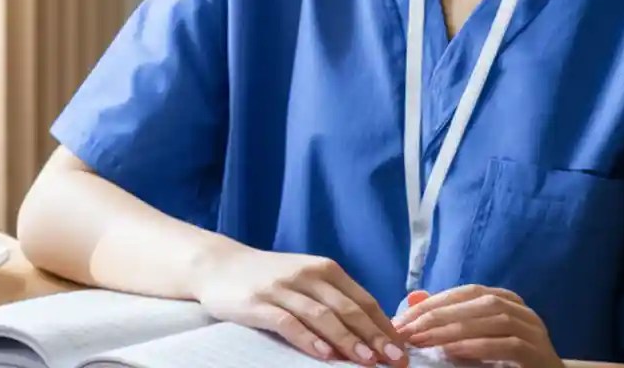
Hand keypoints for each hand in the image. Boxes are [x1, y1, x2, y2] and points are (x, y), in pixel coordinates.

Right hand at [190, 243, 407, 366]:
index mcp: (325, 269)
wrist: (220, 265)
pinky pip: (288, 322)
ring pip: (322, 316)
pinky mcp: (259, 303)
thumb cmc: (270, 277)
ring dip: (348, 340)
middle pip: (348, 309)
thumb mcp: (306, 279)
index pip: (363, 300)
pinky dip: (308, 339)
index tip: (403, 350)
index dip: (385, 326)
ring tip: (368, 361)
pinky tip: (324, 354)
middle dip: (375, 337)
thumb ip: (335, 299)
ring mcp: (283, 289)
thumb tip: (373, 332)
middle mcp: (307, 275)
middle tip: (395, 360)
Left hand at [392, 285, 563, 367]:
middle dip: (438, 315)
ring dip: (453, 329)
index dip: (432, 303)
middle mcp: (522, 310)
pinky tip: (454, 351)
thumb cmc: (507, 361)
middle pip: (477, 301)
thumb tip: (415, 300)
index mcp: (506, 300)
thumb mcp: (477, 338)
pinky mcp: (538, 353)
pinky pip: (508, 345)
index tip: (403, 318)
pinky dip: (478, 346)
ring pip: (493, 319)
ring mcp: (533, 330)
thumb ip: (452, 320)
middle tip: (407, 330)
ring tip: (424, 340)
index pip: (465, 292)